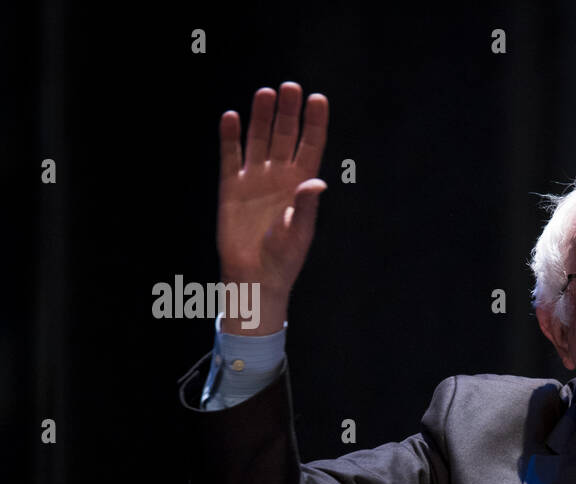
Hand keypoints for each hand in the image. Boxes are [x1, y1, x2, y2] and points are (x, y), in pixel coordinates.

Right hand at [217, 82, 328, 334]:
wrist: (254, 277)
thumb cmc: (283, 258)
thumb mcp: (298, 232)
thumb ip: (305, 205)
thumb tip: (315, 181)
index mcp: (302, 185)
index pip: (311, 146)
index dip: (315, 123)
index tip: (318, 98)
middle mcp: (280, 176)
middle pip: (285, 136)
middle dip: (288, 112)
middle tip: (290, 87)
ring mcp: (255, 179)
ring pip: (258, 139)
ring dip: (261, 117)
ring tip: (265, 93)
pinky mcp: (231, 187)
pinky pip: (230, 156)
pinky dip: (229, 137)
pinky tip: (231, 117)